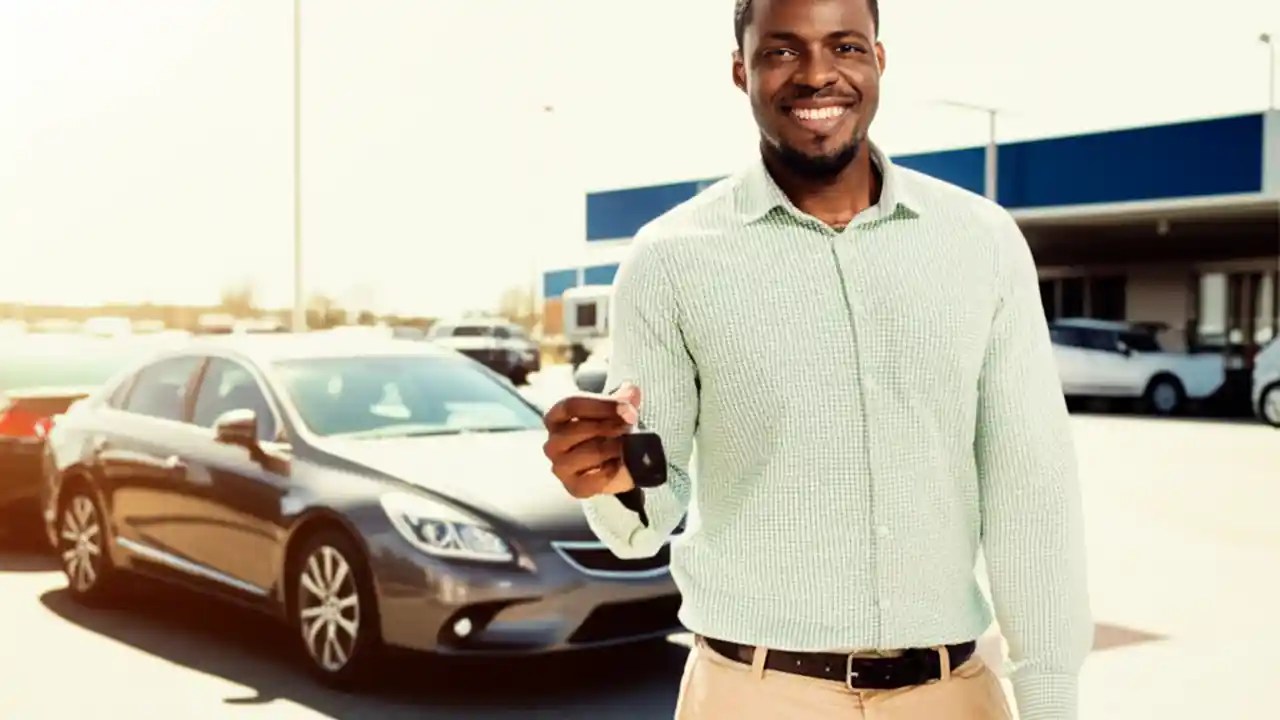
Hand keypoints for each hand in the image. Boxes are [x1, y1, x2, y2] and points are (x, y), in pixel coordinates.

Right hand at [542, 383, 641, 497]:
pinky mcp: (574, 487)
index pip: (572, 405)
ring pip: (592, 452)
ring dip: (617, 446)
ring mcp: (560, 467)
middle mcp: (552, 443)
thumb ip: (622, 399)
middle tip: (632, 426)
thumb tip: (631, 392)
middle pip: (582, 428)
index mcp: (555, 418)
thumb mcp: (614, 410)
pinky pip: (597, 478)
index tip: (628, 408)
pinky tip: (624, 462)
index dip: (602, 405)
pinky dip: (615, 470)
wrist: (613, 463)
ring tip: (630, 443)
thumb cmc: (607, 431)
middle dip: (612, 426)